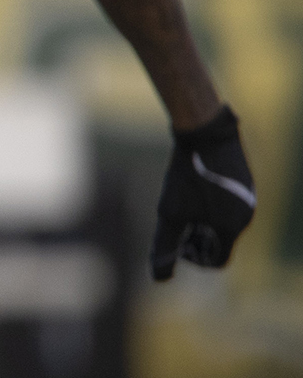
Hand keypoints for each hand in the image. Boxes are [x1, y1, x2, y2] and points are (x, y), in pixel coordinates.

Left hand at [151, 105, 255, 280]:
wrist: (205, 131)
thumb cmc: (187, 174)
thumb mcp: (170, 212)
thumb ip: (165, 245)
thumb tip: (160, 278)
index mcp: (233, 228)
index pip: (218, 261)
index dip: (195, 258)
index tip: (178, 240)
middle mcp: (246, 216)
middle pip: (220, 242)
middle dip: (197, 238)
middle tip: (178, 219)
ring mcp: (248, 198)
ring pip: (223, 222)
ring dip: (202, 220)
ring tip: (184, 200)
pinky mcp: (243, 182)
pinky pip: (227, 203)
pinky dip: (209, 203)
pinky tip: (192, 185)